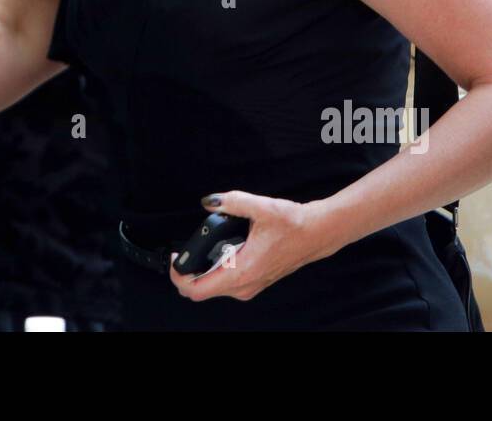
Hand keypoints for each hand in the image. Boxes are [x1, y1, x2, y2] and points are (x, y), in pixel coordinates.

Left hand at [167, 191, 345, 302]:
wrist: (317, 233)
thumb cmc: (293, 224)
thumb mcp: (261, 207)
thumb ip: (232, 201)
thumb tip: (209, 201)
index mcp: (241, 272)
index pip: (197, 290)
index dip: (178, 276)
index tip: (174, 259)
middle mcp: (244, 285)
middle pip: (201, 291)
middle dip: (187, 272)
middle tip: (185, 250)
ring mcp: (250, 286)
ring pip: (213, 288)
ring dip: (201, 272)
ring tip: (201, 249)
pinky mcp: (254, 282)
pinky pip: (225, 284)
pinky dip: (214, 271)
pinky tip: (218, 251)